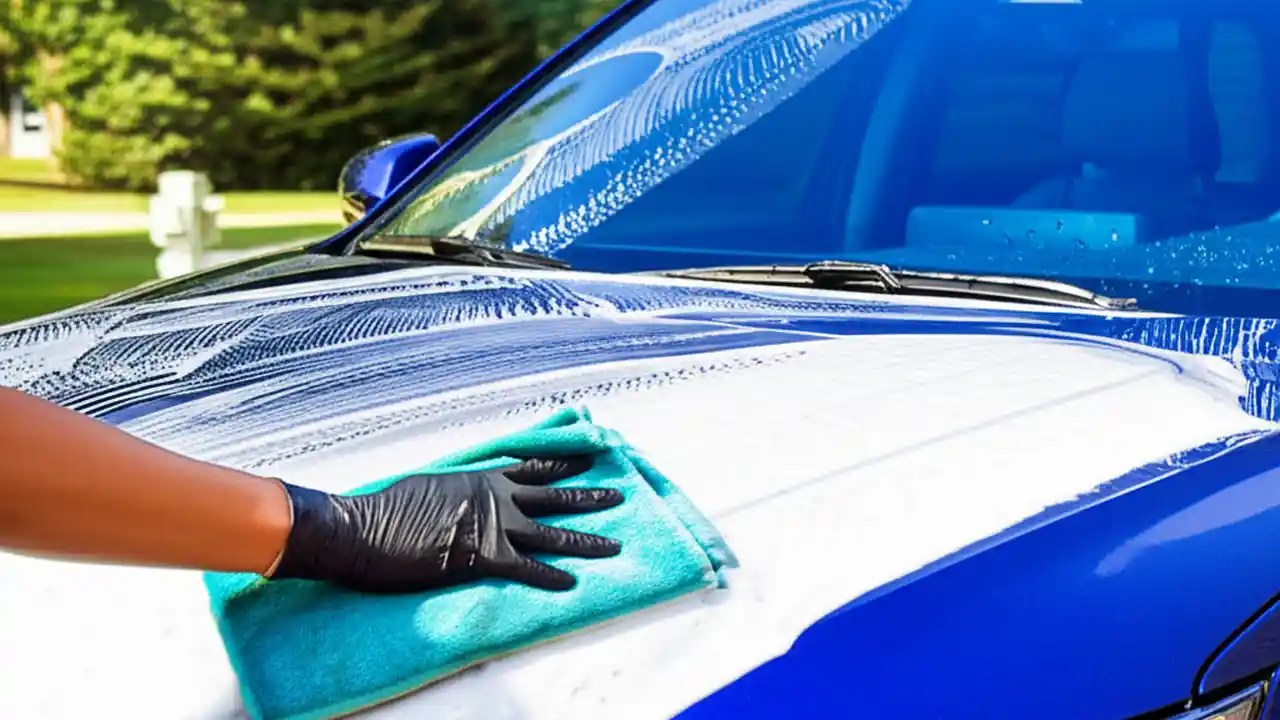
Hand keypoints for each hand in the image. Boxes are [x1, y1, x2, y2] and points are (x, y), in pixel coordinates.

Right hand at [270, 456, 623, 592]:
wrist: (363, 528)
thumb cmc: (385, 510)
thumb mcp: (429, 487)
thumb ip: (458, 491)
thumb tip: (462, 497)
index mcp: (481, 478)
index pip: (534, 466)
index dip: (564, 460)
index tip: (591, 453)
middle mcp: (495, 498)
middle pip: (554, 496)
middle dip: (589, 496)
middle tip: (618, 494)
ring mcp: (492, 526)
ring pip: (551, 533)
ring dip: (585, 539)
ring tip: (615, 545)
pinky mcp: (482, 557)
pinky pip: (526, 568)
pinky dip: (550, 576)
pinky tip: (572, 583)